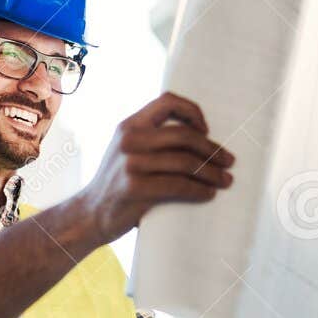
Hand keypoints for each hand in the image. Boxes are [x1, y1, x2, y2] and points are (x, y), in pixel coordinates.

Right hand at [80, 92, 234, 240]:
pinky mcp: (136, 188)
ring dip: (212, 172)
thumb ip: (150, 139)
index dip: (192, 111)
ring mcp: (131, 164)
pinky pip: (179, 186)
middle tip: (228, 161)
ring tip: (225, 180)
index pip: (167, 102)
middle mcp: (130, 140)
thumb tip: (196, 137)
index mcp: (129, 126)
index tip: (206, 129)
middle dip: (212, 149)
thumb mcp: (125, 151)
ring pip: (186, 162)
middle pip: (184, 135)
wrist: (89, 215)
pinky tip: (209, 194)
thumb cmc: (116, 185)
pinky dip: (200, 190)